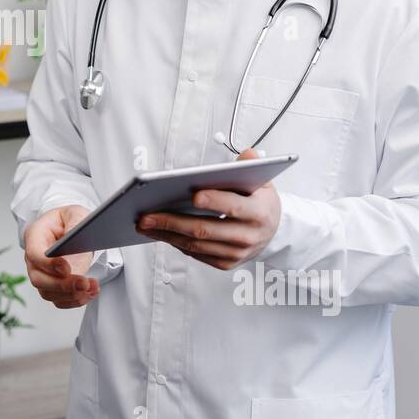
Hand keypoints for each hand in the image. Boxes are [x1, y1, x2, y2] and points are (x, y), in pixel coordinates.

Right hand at [23, 205, 98, 308]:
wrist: (69, 229)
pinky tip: (90, 293)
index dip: (48, 264)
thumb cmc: (68, 220)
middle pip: (38, 279)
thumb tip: (75, 237)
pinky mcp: (53, 286)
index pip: (35, 254)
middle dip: (62, 285)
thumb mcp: (75, 213)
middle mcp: (33, 259)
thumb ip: (75, 223)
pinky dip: (75, 300)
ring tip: (92, 286)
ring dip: (71, 295)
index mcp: (35, 236)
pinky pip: (59, 300)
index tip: (67, 268)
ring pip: (48, 293)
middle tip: (83, 283)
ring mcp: (41, 274)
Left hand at [135, 148, 280, 269]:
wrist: (273, 231)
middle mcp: (248, 235)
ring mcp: (237, 252)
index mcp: (259, 212)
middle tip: (147, 215)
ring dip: (166, 235)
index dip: (214, 201)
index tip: (192, 194)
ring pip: (196, 245)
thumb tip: (248, 155)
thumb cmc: (260, 202)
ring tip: (145, 224)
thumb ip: (251, 166)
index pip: (234, 206)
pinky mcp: (226, 263)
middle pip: (205, 229)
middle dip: (172, 222)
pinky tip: (160, 233)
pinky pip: (197, 254)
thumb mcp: (262, 181)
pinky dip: (176, 243)